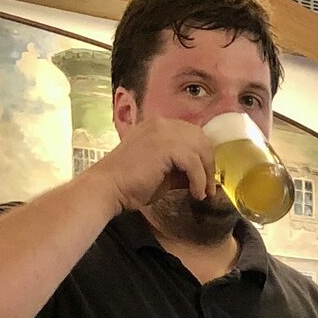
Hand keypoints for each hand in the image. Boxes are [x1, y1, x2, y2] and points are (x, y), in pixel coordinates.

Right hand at [89, 118, 220, 215]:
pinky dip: (199, 180)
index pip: (191, 134)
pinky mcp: (164, 146)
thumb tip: (202, 177)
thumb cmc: (131, 185)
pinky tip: (195, 193)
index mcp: (158, 126)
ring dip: (206, 174)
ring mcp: (162, 132)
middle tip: (209, 187)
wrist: (108, 187)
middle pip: (200, 137)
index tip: (206, 178)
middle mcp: (161, 124)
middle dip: (209, 163)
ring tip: (203, 193)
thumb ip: (181, 169)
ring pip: (200, 148)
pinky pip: (193, 162)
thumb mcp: (163, 174)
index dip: (203, 155)